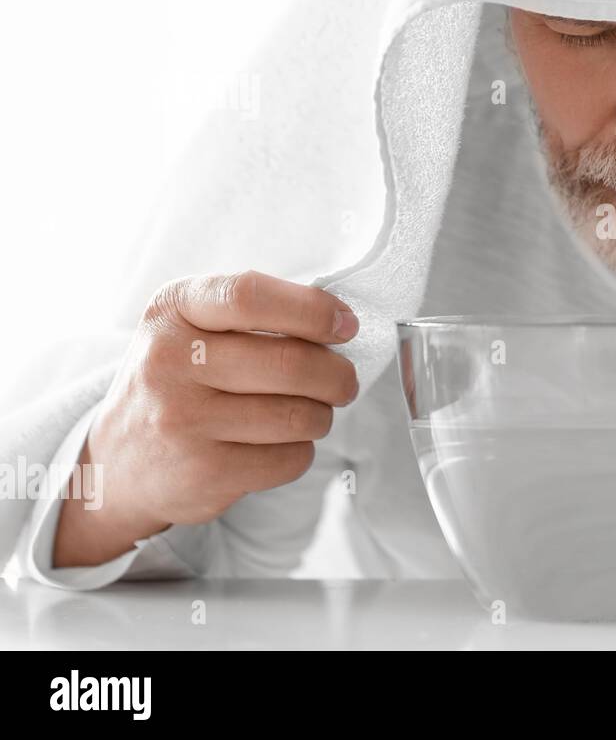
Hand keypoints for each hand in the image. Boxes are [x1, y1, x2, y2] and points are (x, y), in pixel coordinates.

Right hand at [53, 270, 359, 567]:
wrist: (118, 462)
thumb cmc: (177, 379)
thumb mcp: (190, 325)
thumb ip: (252, 312)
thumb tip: (340, 322)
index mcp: (172, 309)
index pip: (250, 296)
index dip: (312, 310)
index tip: (346, 325)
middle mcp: (169, 361)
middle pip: (290, 362)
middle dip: (337, 374)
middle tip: (344, 381)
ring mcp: (183, 420)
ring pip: (298, 415)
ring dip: (321, 415)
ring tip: (311, 413)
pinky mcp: (202, 471)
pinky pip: (289, 458)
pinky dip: (301, 451)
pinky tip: (282, 444)